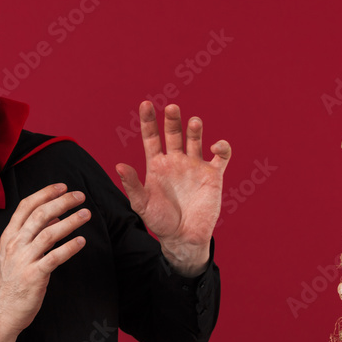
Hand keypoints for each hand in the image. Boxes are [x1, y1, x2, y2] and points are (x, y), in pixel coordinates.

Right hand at [0, 184, 90, 341]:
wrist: (3, 312)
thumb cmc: (12, 282)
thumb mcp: (16, 253)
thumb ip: (33, 234)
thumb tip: (54, 216)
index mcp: (9, 236)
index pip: (26, 206)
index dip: (45, 193)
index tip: (62, 187)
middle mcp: (15, 245)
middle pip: (40, 215)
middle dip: (62, 202)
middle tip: (80, 196)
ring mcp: (24, 260)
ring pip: (49, 233)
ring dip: (70, 222)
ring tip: (86, 215)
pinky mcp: (34, 276)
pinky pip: (54, 258)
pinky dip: (69, 248)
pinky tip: (81, 242)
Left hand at [116, 102, 230, 275]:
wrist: (184, 238)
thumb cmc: (160, 222)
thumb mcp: (142, 205)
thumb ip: (132, 185)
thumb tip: (119, 165)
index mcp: (157, 165)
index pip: (151, 137)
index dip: (148, 121)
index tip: (146, 104)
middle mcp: (176, 161)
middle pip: (173, 133)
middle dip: (172, 119)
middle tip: (172, 108)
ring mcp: (195, 166)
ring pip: (195, 140)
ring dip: (195, 129)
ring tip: (194, 123)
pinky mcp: (213, 175)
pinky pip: (221, 156)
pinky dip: (222, 148)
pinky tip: (216, 148)